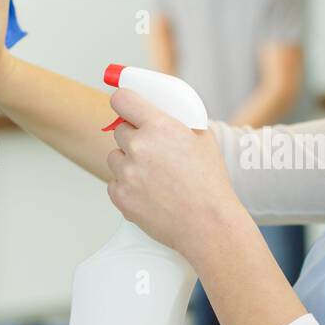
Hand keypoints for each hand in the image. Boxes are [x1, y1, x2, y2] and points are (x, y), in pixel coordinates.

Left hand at [106, 87, 245, 260]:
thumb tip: (160, 111)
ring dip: (129, 163)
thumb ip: (177, 121)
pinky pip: (114, 183)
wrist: (208, 225)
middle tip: (153, 151)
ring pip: (115, 158)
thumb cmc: (210, 184)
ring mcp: (127, 173)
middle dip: (133, 138)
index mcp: (159, 127)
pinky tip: (150, 193)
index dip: (124, 103)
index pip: (122, 100)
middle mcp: (139, 147)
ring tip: (154, 177)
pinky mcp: (120, 196)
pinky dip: (127, 186)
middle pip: (119, 131)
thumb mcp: (203, 139)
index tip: (127, 108)